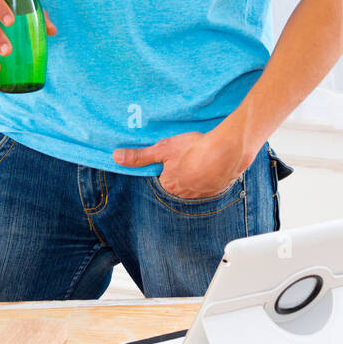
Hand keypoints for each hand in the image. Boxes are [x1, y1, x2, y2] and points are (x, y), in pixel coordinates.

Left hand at [112, 124, 250, 199]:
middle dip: (181, 174)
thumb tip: (116, 157)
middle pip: (178, 185)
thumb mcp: (162, 149)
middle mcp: (184, 194)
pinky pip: (210, 186)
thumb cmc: (193, 149)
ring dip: (196, 176)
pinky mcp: (218, 190)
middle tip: (187, 159)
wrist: (226, 152)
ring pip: (194, 186)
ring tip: (199, 160)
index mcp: (169, 185)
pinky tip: (213, 165)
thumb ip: (140, 156)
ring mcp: (202, 194)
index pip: (162, 180)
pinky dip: (210, 177)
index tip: (171, 160)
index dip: (166, 169)